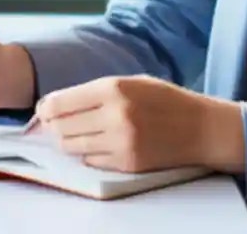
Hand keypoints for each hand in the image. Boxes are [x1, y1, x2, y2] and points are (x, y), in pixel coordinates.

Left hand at [34, 74, 245, 173]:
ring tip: (77, 133)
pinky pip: (90, 161)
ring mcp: (121, 142)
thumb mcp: (131, 82)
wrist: (202, 128)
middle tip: (56, 124)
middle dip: (54, 126)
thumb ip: (95, 92)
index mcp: (114, 88)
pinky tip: (99, 144)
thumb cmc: (166, 100)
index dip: (46, 108)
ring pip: (72, 146)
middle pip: (61, 126)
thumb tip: (56, 105)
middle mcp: (115, 115)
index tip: (44, 110)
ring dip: (68, 141)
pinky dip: (88, 154)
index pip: (60, 102)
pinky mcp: (128, 163)